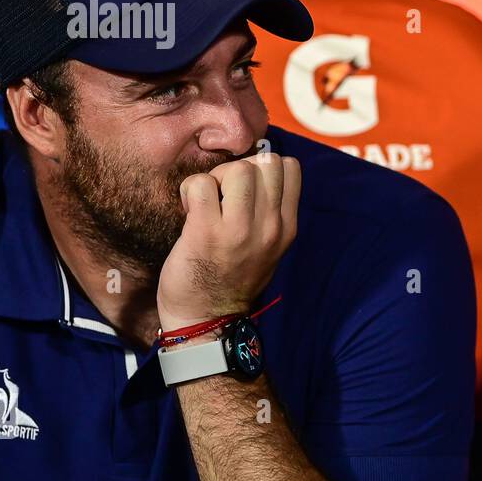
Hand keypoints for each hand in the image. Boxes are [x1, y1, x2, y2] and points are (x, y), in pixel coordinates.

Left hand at [157, 153, 299, 330]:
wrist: (207, 318)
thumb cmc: (232, 277)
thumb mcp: (269, 247)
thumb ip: (271, 211)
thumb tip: (256, 168)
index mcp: (287, 227)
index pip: (291, 167)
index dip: (264, 167)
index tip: (247, 189)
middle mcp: (270, 227)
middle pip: (265, 162)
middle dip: (240, 168)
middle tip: (223, 193)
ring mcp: (239, 230)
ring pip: (237, 169)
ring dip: (215, 178)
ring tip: (207, 201)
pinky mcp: (206, 232)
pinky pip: (200, 183)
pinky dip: (190, 189)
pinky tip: (189, 209)